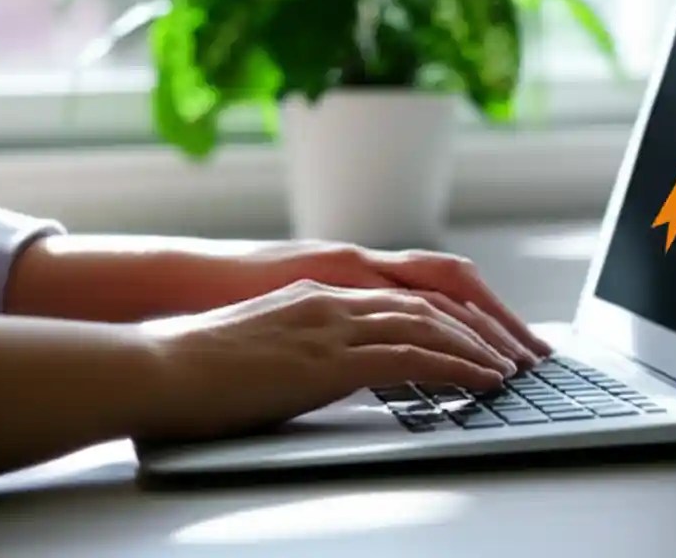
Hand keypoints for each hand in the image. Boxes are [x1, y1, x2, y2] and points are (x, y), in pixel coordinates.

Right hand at [138, 279, 513, 440]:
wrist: (159, 366)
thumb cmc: (196, 365)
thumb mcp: (262, 342)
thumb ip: (300, 344)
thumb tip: (321, 367)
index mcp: (319, 293)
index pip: (403, 294)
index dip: (450, 313)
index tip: (481, 333)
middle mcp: (334, 298)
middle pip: (429, 301)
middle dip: (479, 325)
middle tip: (516, 348)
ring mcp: (334, 324)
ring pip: (431, 323)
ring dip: (478, 346)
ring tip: (512, 368)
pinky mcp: (331, 358)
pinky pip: (412, 357)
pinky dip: (456, 367)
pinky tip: (482, 381)